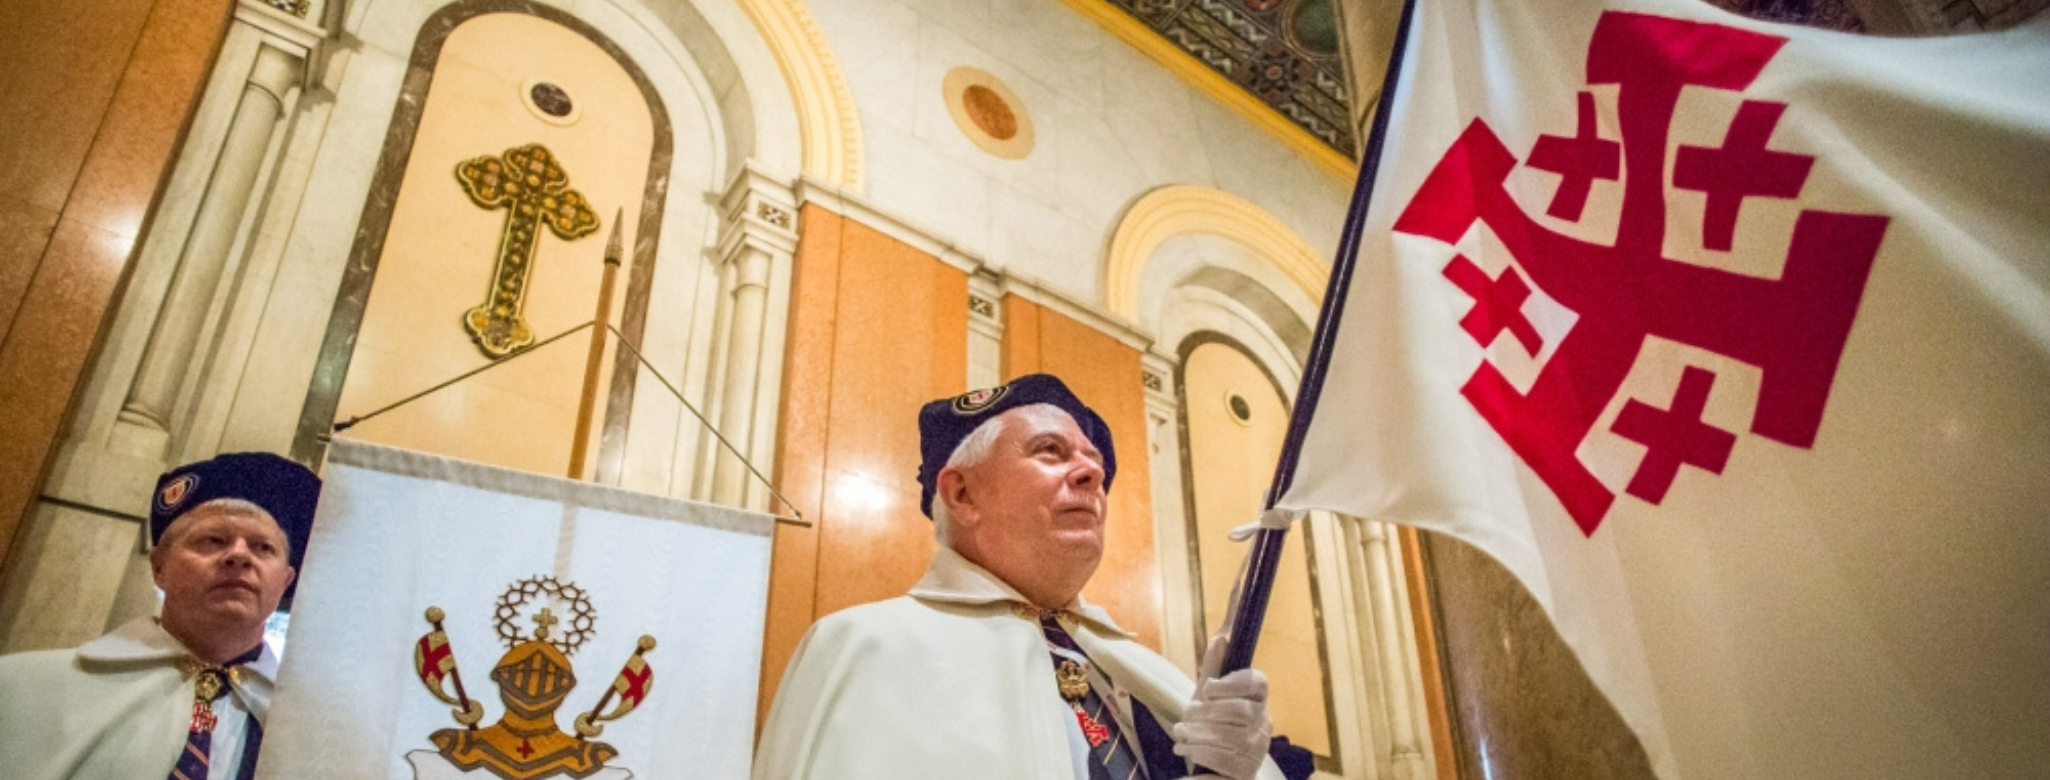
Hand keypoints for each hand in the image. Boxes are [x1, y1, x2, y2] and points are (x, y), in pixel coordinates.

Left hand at [1172, 635, 1270, 779]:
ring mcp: (1258, 749)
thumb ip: (1213, 669)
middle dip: (1207, 711)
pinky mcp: (1247, 772)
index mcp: (1257, 699)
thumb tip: (1221, 638)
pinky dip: (1199, 753)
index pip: (1258, 682)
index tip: (1209, 687)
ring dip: (1198, 733)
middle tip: (1186, 713)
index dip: (1233, 682)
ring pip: (1231, 736)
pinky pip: (1225, 760)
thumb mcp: (1207, 697)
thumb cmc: (1211, 724)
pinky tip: (1184, 749)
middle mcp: (1264, 723)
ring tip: (1181, 732)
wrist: (1213, 765)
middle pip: (1240, 711)